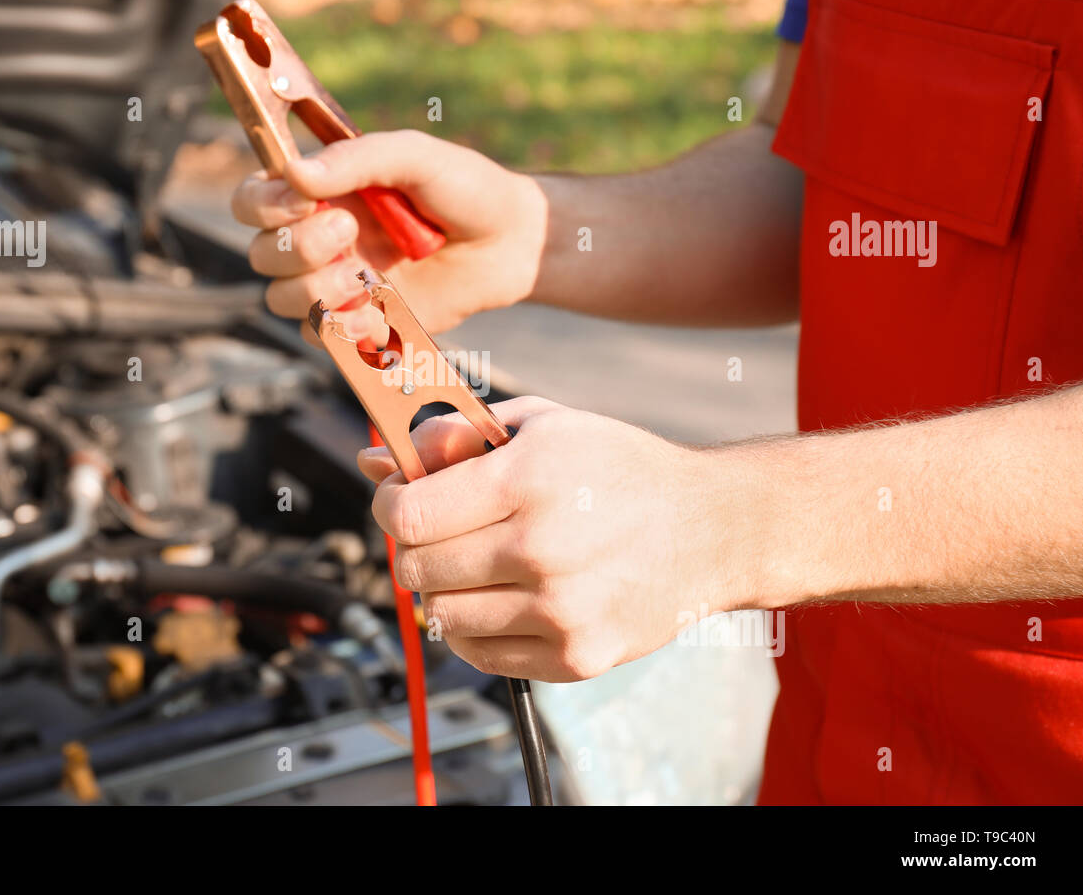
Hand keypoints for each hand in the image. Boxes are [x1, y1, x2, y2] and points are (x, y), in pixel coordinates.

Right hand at [230, 130, 546, 340]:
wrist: (510, 244)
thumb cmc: (465, 188)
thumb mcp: (415, 156)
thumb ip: (357, 159)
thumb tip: (295, 174)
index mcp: (321, 191)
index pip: (253, 199)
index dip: (263, 204)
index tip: (304, 199)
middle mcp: (318, 237)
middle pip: (261, 254)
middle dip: (298, 247)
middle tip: (349, 231)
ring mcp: (337, 283)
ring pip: (283, 299)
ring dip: (318, 290)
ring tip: (369, 278)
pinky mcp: (360, 321)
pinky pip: (321, 336)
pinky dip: (342, 328)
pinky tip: (377, 315)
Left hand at [358, 397, 767, 681]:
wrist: (709, 528)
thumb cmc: (618, 469)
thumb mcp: (541, 425)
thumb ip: (454, 438)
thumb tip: (373, 462)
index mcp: (529, 479)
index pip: (409, 515)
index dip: (389, 506)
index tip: (399, 500)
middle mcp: (542, 547)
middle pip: (418, 569)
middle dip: (415, 548)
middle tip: (442, 532)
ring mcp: (560, 610)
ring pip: (442, 616)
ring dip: (446, 589)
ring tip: (481, 564)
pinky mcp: (575, 656)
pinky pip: (480, 655)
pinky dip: (476, 629)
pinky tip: (506, 597)